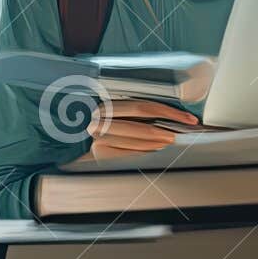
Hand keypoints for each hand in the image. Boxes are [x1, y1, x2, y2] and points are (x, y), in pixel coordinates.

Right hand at [77, 99, 199, 163]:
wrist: (72, 138)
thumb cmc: (100, 123)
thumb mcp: (113, 111)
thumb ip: (132, 110)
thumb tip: (166, 115)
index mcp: (107, 104)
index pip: (143, 107)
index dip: (167, 112)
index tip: (185, 117)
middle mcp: (101, 119)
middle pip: (141, 124)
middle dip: (164, 128)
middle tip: (179, 132)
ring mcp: (99, 138)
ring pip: (137, 141)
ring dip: (157, 142)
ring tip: (169, 140)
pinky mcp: (101, 154)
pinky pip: (130, 153)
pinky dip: (145, 152)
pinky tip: (154, 149)